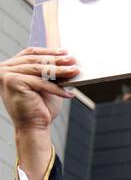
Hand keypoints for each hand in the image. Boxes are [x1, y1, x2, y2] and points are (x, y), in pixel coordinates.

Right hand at [0, 47, 77, 171]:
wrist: (33, 127)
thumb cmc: (40, 107)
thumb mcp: (45, 85)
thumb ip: (49, 71)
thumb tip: (66, 58)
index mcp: (9, 67)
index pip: (30, 54)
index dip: (49, 52)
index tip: (65, 52)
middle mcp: (3, 69)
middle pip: (36, 60)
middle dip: (57, 60)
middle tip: (73, 60)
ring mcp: (6, 75)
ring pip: (39, 70)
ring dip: (60, 71)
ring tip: (75, 72)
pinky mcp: (13, 82)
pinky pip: (40, 82)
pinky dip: (56, 88)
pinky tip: (69, 93)